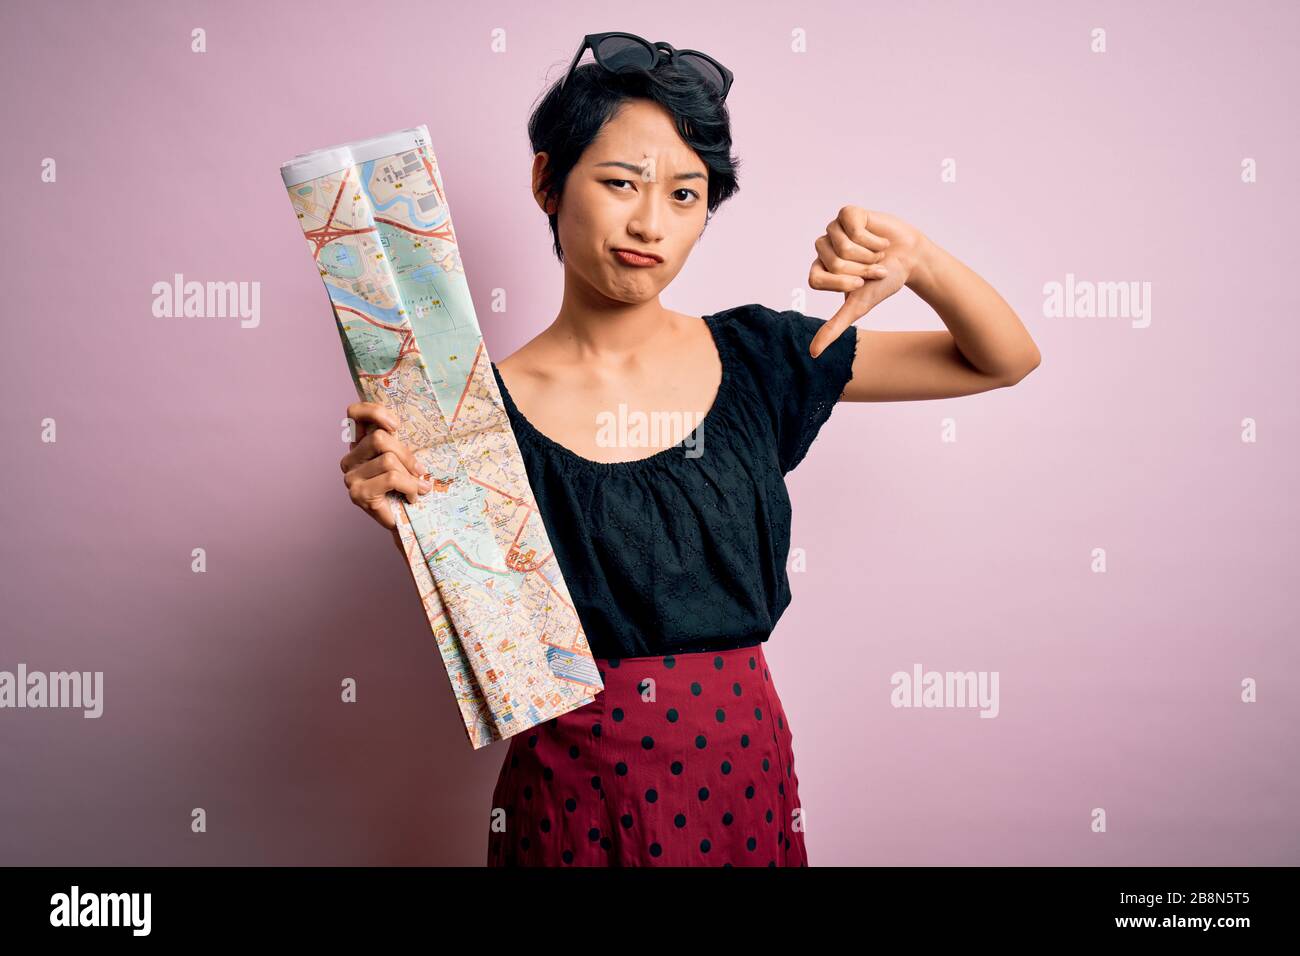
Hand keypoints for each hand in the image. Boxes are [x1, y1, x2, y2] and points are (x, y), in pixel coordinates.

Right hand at [339, 402, 428, 541]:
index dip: (374, 412)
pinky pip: (391, 478)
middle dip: (407, 455)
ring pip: (388, 460)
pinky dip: (409, 487)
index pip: (354, 414)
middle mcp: (350, 459)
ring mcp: (351, 477)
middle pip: (380, 439)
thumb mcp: (405, 458)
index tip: (396, 425)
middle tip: (420, 471)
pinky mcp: (358, 494)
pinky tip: (412, 497)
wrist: (408, 522)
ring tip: (417, 488)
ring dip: (410, 476)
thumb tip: (402, 425)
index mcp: (359, 445)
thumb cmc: (408, 487)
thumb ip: (399, 441)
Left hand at [807, 207, 926, 356]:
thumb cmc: (883, 282)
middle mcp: (823, 249)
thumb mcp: (858, 306)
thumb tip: (813, 354)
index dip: (842, 283)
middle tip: (873, 268)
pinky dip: (873, 239)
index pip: (816, 279)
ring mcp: (834, 229)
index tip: (862, 284)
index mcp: (820, 270)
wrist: (910, 259)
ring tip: (877, 255)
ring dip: (868, 255)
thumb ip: (834, 327)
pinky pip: (853, 227)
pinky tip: (879, 241)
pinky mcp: (848, 213)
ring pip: (843, 246)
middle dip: (860, 270)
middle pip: (832, 263)